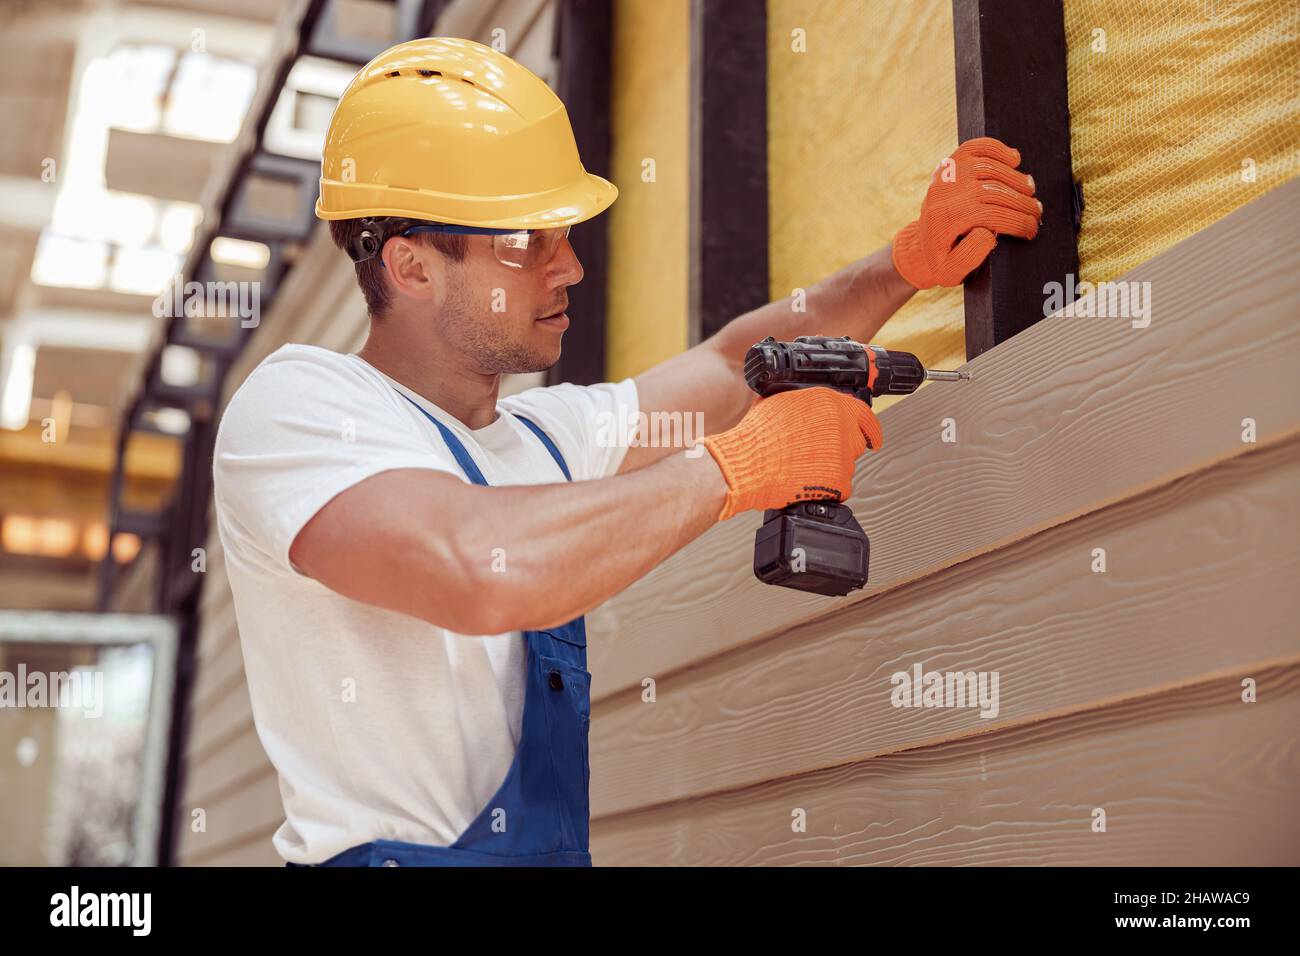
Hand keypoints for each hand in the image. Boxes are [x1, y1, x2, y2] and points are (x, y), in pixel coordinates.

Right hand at [699, 387, 882, 521]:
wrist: (749, 464)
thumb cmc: (758, 436)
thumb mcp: (780, 402)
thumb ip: (804, 402)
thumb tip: (806, 405)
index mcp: (830, 402)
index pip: (864, 414)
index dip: (868, 427)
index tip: (872, 436)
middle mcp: (842, 426)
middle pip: (856, 441)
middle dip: (840, 449)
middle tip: (818, 454)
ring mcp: (843, 455)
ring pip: (847, 466)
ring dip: (830, 468)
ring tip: (802, 467)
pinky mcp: (839, 481)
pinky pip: (840, 487)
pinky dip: (826, 488)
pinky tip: (805, 481)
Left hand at [892, 137, 1041, 289]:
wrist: (922, 244)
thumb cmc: (943, 260)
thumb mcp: (951, 272)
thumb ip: (969, 257)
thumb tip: (988, 232)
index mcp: (945, 220)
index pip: (991, 215)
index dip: (1018, 222)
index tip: (1032, 230)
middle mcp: (944, 193)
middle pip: (994, 191)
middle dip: (1022, 203)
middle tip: (1037, 212)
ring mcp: (946, 175)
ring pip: (990, 169)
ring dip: (1016, 180)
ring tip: (1030, 192)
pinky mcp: (950, 163)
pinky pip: (977, 147)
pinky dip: (998, 149)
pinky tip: (1014, 160)